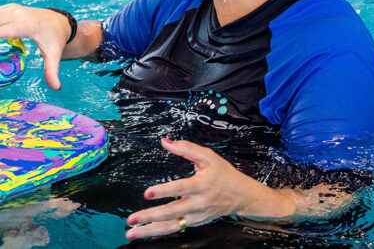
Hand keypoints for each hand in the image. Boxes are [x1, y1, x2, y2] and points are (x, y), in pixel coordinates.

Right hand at [0, 4, 70, 89]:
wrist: (56, 20)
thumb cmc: (52, 39)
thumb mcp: (53, 55)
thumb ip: (52, 71)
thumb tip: (56, 88)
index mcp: (32, 25)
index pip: (16, 28)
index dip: (3, 30)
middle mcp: (21, 14)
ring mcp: (12, 9)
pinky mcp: (7, 8)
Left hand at [125, 139, 288, 239]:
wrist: (242, 196)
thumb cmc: (224, 174)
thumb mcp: (208, 157)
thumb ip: (186, 149)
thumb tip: (165, 141)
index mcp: (201, 185)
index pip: (179, 189)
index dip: (163, 191)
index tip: (147, 193)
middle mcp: (197, 204)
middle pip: (171, 212)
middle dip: (150, 217)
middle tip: (131, 219)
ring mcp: (195, 216)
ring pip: (170, 226)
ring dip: (149, 231)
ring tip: (131, 233)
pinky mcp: (194, 222)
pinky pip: (174, 229)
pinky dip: (158, 232)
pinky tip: (143, 232)